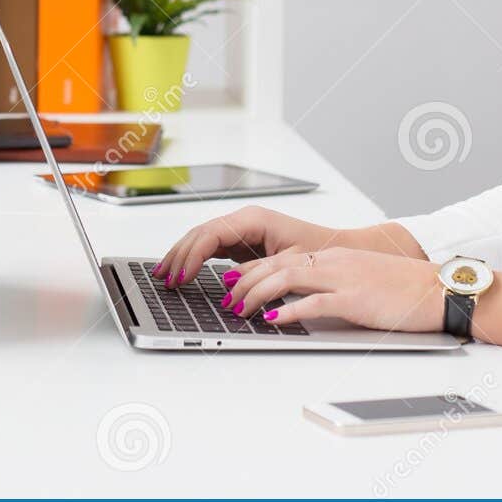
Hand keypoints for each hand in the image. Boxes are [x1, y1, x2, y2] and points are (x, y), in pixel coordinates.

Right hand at [152, 205, 343, 287]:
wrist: (338, 247)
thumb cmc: (319, 250)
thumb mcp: (289, 263)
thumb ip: (259, 270)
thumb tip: (229, 281)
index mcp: (253, 219)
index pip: (211, 234)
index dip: (192, 256)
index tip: (181, 277)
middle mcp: (243, 221)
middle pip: (200, 234)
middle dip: (179, 256)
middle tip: (163, 279)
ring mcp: (240, 230)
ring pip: (201, 240)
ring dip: (181, 256)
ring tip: (163, 275)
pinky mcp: (241, 242)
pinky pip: (210, 248)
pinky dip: (193, 259)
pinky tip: (181, 271)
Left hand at [220, 246, 444, 330]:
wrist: (439, 289)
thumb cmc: (403, 289)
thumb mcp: (360, 278)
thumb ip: (331, 284)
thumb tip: (301, 301)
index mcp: (333, 257)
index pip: (282, 258)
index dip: (252, 269)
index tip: (232, 280)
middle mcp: (333, 262)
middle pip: (276, 265)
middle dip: (245, 282)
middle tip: (226, 297)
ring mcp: (343, 279)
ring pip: (286, 278)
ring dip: (256, 295)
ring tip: (239, 310)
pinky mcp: (355, 299)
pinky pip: (313, 303)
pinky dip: (287, 311)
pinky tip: (271, 320)